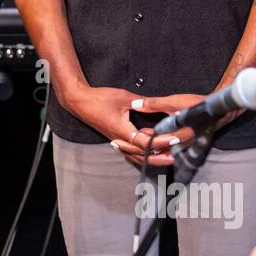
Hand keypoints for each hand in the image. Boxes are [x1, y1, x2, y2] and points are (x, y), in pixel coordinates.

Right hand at [60, 83, 178, 165]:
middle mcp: (119, 139)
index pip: (145, 142)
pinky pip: (129, 152)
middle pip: (141, 155)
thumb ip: (141, 102)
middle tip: (174, 156)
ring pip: (135, 156)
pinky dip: (140, 155)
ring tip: (165, 157)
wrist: (80, 102)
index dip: (161, 142)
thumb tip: (156, 104)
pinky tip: (149, 152)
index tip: (174, 140)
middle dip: (159, 156)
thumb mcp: (123, 97)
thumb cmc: (99, 99)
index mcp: (122, 130)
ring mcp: (116, 140)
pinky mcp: (115, 138)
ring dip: (150, 158)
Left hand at [127, 92, 243, 155]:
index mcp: (177, 135)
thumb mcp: (174, 101)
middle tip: (119, 143)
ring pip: (159, 150)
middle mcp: (180, 144)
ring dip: (144, 146)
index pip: (152, 143)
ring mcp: (183, 145)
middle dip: (137, 147)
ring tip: (128, 141)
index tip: (122, 139)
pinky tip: (145, 136)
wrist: (218, 109)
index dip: (136, 141)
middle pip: (154, 150)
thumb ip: (154, 104)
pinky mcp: (184, 143)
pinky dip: (154, 144)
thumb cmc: (198, 104)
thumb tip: (136, 103)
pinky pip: (165, 147)